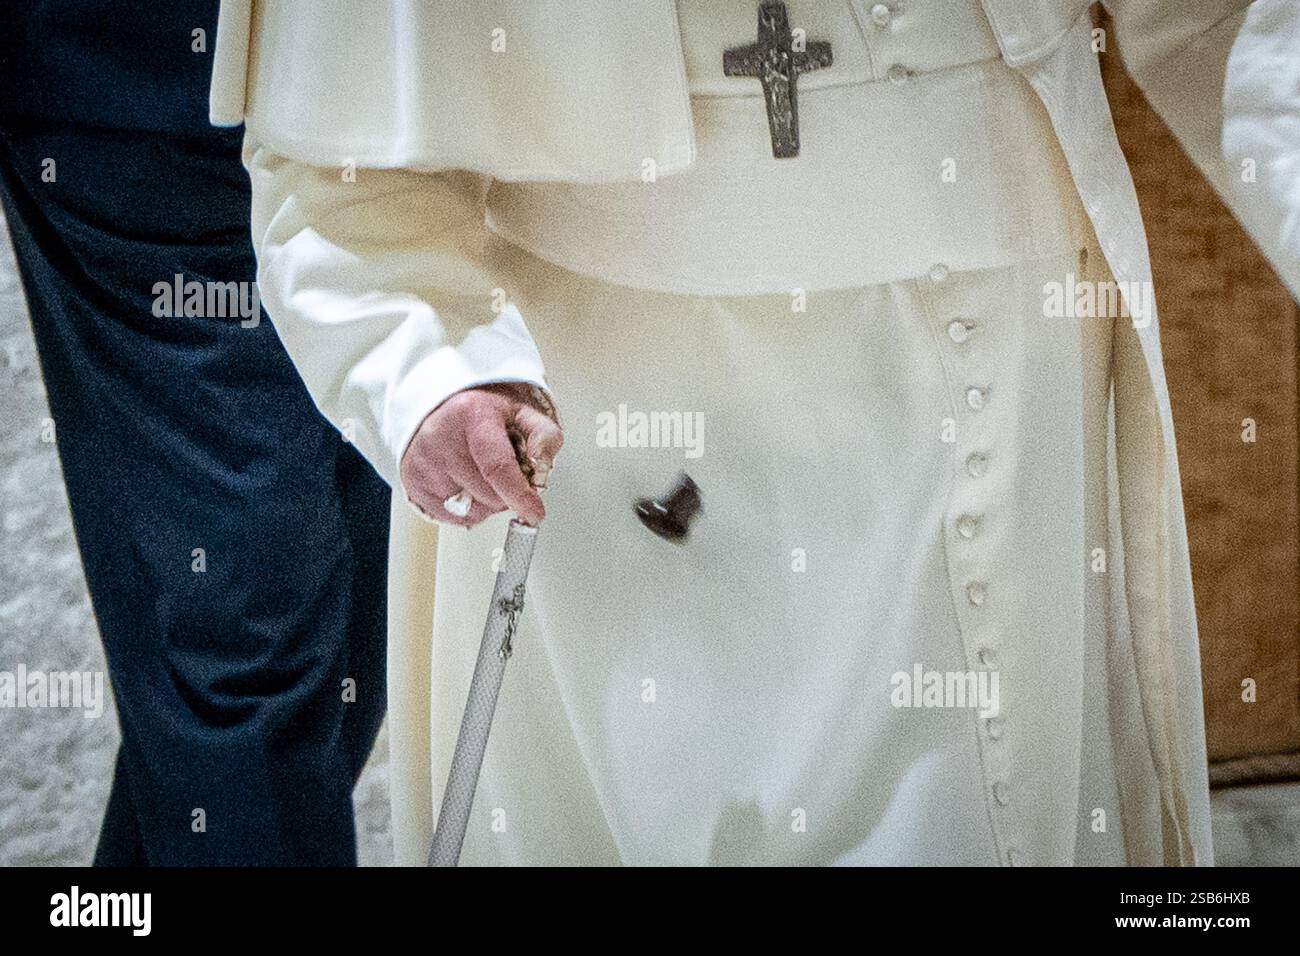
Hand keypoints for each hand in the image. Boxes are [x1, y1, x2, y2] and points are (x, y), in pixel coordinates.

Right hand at [400, 383, 562, 526]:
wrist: (440, 405)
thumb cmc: (481, 411)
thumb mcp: (521, 412)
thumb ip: (544, 435)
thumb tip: (543, 464)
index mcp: (471, 415)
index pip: (497, 466)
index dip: (519, 495)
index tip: (535, 513)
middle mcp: (440, 438)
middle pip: (488, 494)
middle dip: (507, 493)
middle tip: (504, 472)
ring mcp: (422, 462)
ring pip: (471, 510)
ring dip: (487, 503)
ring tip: (483, 475)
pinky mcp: (412, 482)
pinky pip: (451, 517)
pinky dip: (467, 509)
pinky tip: (467, 485)